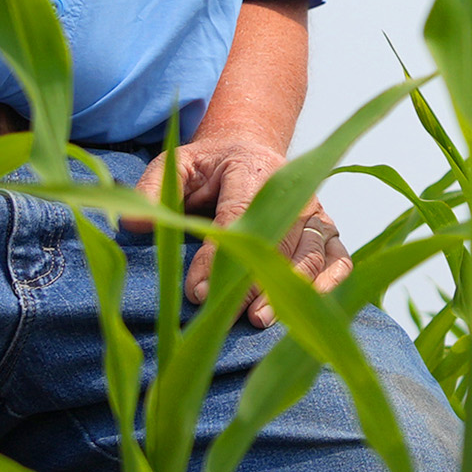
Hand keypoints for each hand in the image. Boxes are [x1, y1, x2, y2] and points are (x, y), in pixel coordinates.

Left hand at [129, 132, 347, 327]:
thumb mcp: (175, 166)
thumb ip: (153, 189)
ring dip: (289, 289)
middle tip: (227, 316)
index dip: (220, 257)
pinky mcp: (327, 230)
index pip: (240, 216)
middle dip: (252, 283)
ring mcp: (315, 211)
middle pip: (278, 241)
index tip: (198, 292)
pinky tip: (307, 306)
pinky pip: (339, 258)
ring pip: (311, 254)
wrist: (250, 151)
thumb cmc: (210, 167)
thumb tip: (132, 223)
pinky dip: (331, 283)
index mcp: (253, 168)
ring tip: (260, 320)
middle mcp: (293, 189)